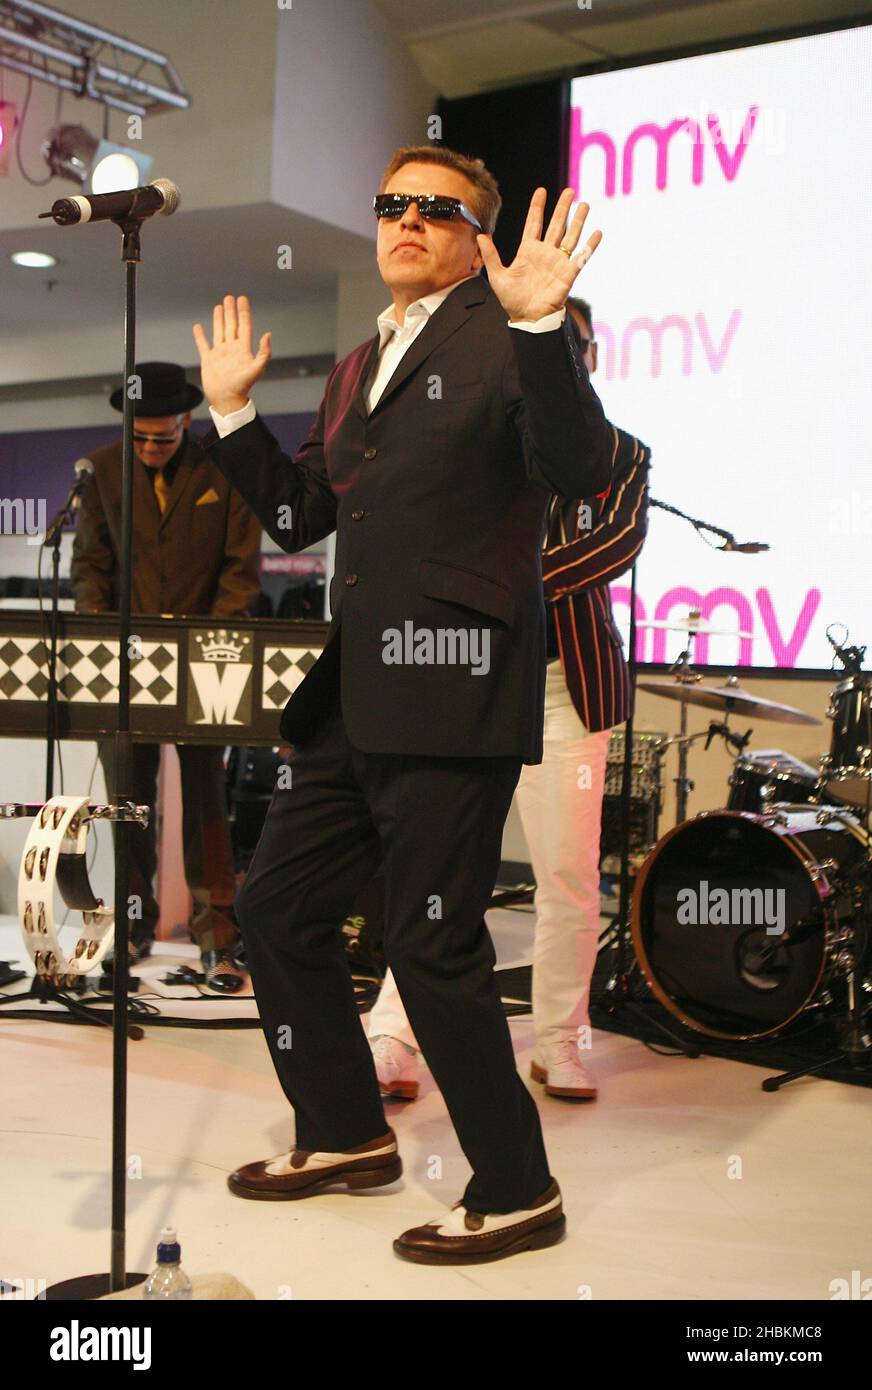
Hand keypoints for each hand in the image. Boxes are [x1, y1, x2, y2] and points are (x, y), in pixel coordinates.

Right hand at [192, 295, 271, 413]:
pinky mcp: (208, 360)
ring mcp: (220, 353)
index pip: (244, 325)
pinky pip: (203, 345)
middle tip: (230, 297)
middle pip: (231, 325)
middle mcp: (232, 348)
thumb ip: (263, 353)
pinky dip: (200, 336)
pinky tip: (198, 327)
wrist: (226, 400)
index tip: (242, 299)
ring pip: (219, 331)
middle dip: (231, 311)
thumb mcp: (256, 369)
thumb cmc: (242, 387)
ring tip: (219, 306)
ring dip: (219, 319)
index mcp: (243, 349)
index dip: (244, 312)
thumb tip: (267, 334)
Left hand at [476, 188, 601, 322]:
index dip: (537, 207)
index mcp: (528, 251)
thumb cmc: (512, 300)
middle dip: (562, 208)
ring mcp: (558, 262)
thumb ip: (490, 255)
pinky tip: (597, 232)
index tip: (542, 190)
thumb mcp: (497, 276)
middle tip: (569, 191)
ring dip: (578, 221)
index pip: (534, 223)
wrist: (527, 319)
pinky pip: (581, 257)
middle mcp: (545, 253)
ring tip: (585, 204)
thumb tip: (480, 236)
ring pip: (570, 236)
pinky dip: (590, 246)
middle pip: (556, 225)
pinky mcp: (568, 274)